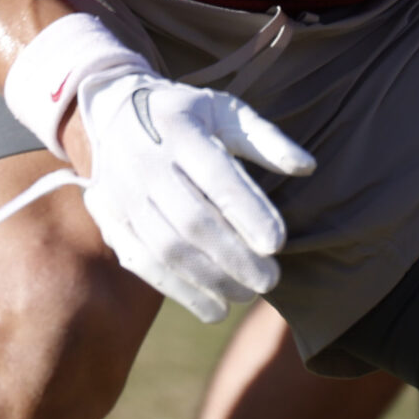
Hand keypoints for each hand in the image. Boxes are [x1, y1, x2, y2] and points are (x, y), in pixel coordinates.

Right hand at [74, 71, 314, 323]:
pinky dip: (179, 290)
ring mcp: (122, 194)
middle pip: (192, 221)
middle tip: (271, 280)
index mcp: (180, 130)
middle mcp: (145, 163)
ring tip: (247, 295)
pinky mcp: (110, 220)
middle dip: (234, 256)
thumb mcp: (227, 111)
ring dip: (210, 279)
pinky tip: (214, 307)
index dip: (248, 212)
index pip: (216, 177)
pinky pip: (143, 263)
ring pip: (166, 248)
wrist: (113, 112)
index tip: (278, 243)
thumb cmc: (188, 115)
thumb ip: (267, 140)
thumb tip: (308, 167)